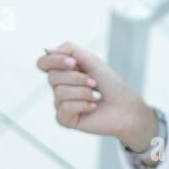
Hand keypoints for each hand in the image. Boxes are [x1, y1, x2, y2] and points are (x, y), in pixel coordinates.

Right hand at [35, 41, 151, 144]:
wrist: (125, 107)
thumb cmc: (110, 84)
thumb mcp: (91, 60)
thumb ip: (70, 50)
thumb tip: (46, 49)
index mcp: (63, 71)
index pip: (43, 63)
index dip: (54, 60)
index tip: (73, 62)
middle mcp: (59, 87)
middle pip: (52, 77)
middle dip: (77, 78)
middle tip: (94, 83)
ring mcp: (60, 104)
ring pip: (60, 92)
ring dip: (84, 92)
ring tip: (96, 96)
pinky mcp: (65, 119)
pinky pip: (64, 108)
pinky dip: (83, 105)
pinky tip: (93, 107)